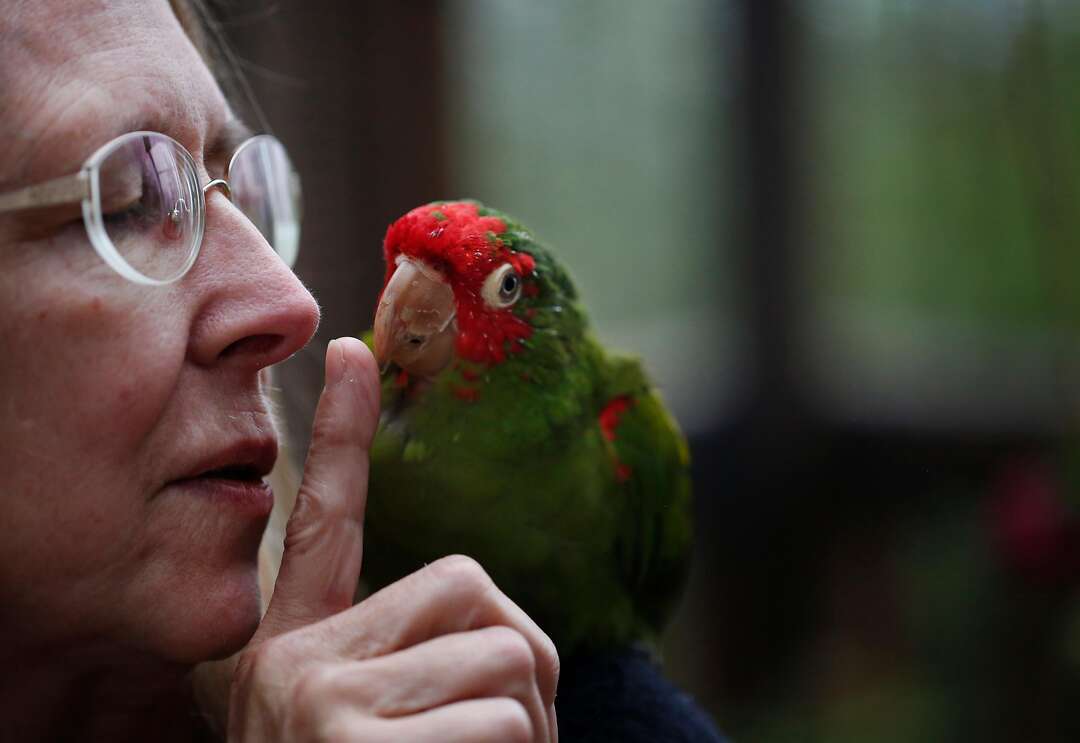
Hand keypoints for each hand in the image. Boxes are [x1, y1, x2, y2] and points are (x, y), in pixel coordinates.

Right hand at [227, 337, 558, 741]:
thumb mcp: (365, 729)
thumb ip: (407, 663)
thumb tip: (508, 644)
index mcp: (295, 650)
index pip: (325, 524)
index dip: (342, 435)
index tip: (352, 351)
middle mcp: (290, 664)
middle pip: (466, 581)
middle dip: (514, 656)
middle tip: (510, 727)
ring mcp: (316, 701)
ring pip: (503, 654)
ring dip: (527, 723)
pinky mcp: (348, 740)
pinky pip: (500, 718)